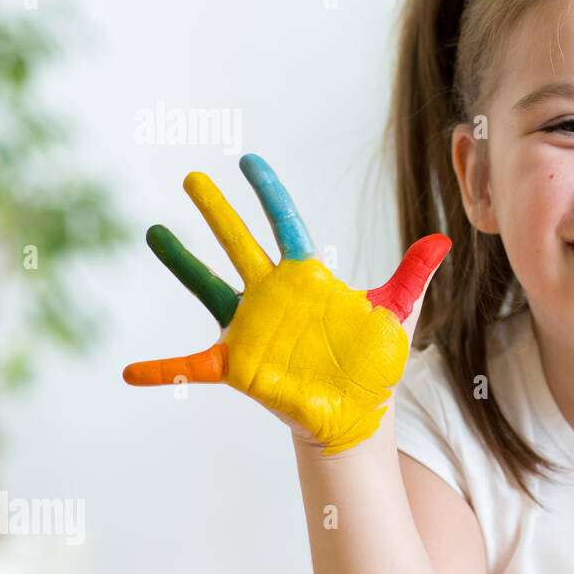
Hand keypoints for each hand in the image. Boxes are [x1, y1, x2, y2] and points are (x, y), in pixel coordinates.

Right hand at [122, 154, 450, 454]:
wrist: (358, 411)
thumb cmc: (373, 361)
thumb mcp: (396, 313)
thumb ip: (413, 275)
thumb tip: (444, 238)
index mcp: (308, 278)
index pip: (285, 224)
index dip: (268, 193)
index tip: (249, 161)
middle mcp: (273, 295)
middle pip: (240, 242)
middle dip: (217, 210)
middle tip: (193, 176)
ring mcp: (251, 327)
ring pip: (208, 287)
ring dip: (181, 262)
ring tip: (154, 232)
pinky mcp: (238, 364)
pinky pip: (190, 367)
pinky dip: (161, 371)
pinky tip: (129, 372)